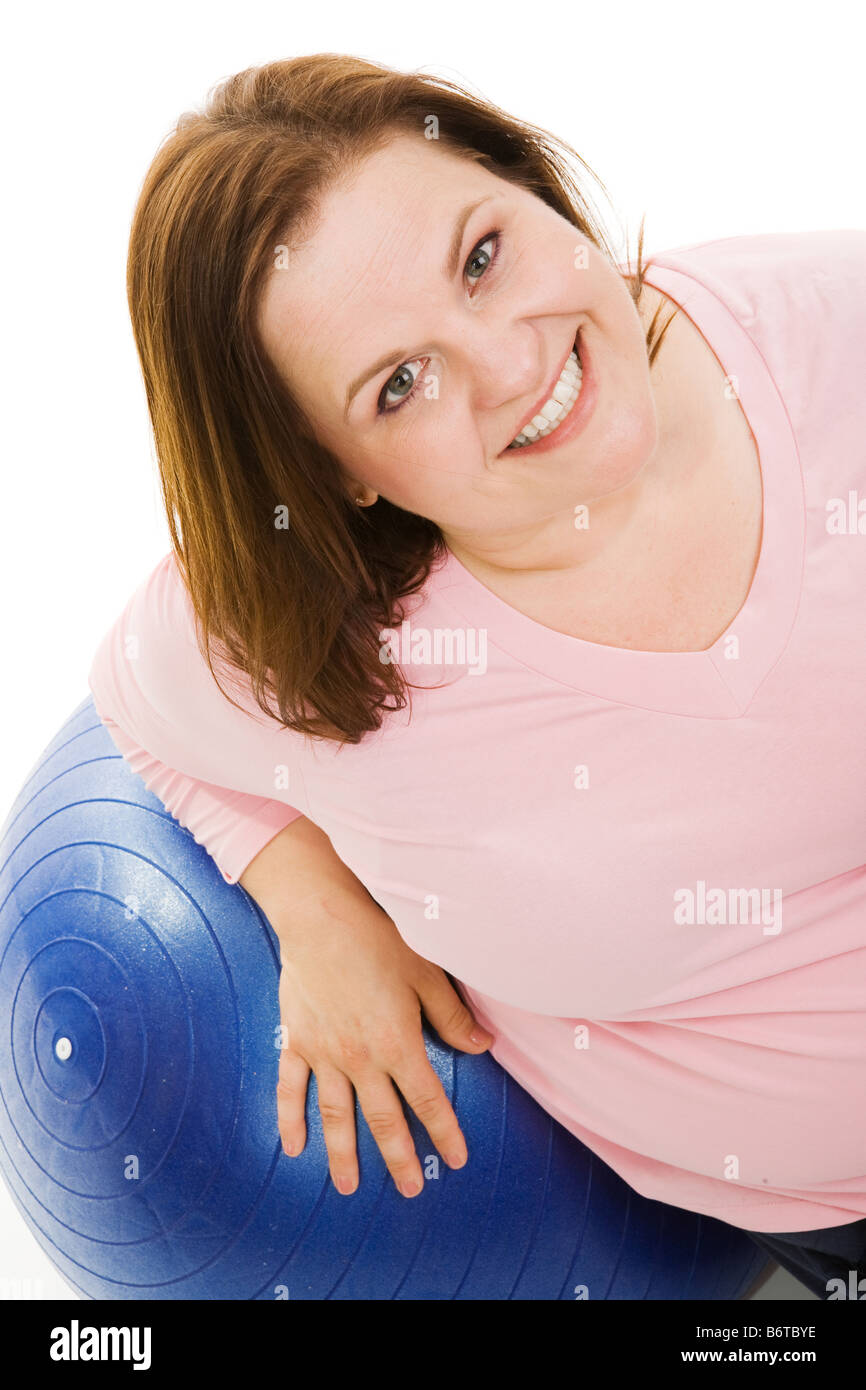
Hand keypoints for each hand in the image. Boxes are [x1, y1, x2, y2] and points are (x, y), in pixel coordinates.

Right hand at [274, 891, 494, 1198]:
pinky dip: (290, 1119)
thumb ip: (451, 1016)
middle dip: (398, 1158)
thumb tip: (482, 1046)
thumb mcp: (426, 974)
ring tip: (348, 1187)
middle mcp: (360, 1058)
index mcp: (397, 1042)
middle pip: (382, 1120)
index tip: (455, 1159)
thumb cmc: (378, 939)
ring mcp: (324, 1053)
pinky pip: (291, 1089)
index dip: (443, 1131)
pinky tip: (292, 1147)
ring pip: (335, 1116)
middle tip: (410, 1190)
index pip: (426, 1099)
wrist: (320, 918)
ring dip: (343, 1155)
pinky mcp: (296, 1041)